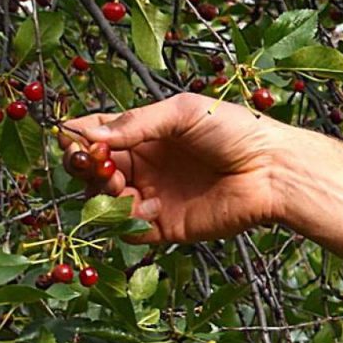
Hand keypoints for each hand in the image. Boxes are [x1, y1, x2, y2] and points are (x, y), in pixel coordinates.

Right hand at [57, 94, 290, 244]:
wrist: (272, 169)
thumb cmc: (236, 131)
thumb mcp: (183, 113)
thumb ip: (137, 123)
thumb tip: (91, 136)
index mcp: (147, 135)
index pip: (98, 135)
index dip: (79, 138)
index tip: (70, 138)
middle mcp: (146, 166)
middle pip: (94, 170)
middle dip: (86, 166)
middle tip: (95, 162)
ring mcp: (154, 196)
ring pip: (105, 201)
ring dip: (102, 192)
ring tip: (119, 182)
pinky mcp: (166, 226)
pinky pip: (130, 229)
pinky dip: (129, 219)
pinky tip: (150, 204)